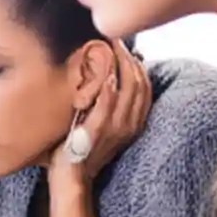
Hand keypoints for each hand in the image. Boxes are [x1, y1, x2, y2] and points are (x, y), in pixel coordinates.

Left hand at [50, 39, 151, 187]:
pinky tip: (107, 74)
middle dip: (129, 57)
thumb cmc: (83, 148)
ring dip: (120, 65)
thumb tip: (106, 77)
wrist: (71, 176)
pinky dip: (108, 89)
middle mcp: (129, 124)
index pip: (145, 86)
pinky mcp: (96, 131)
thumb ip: (108, 105)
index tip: (126, 46)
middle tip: (116, 39)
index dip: (138, 63)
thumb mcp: (103, 125)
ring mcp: (114, 128)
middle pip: (139, 83)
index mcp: (133, 122)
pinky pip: (107, 106)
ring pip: (128, 89)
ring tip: (111, 47)